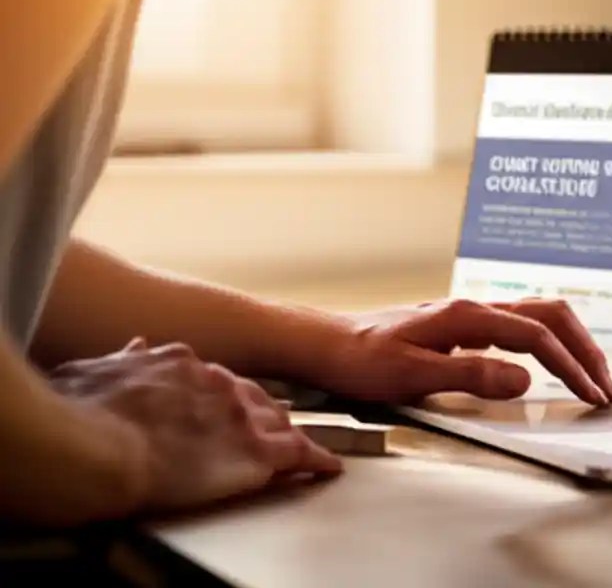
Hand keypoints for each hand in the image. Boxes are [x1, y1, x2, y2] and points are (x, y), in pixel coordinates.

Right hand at [50, 338, 341, 513]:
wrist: (96, 450)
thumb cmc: (82, 416)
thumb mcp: (92, 373)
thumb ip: (121, 360)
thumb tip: (137, 346)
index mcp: (181, 363)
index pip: (214, 380)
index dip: (221, 398)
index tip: (222, 407)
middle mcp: (218, 381)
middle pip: (253, 396)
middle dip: (260, 412)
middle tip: (264, 429)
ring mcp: (241, 414)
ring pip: (278, 421)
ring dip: (287, 435)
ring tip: (301, 449)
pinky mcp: (255, 451)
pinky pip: (299, 453)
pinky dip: (317, 459)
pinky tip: (327, 467)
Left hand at [316, 298, 611, 406]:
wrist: (329, 343)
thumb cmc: (361, 359)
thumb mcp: (411, 374)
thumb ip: (469, 374)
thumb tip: (523, 379)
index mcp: (467, 316)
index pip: (537, 337)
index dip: (570, 367)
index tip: (591, 396)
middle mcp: (476, 308)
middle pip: (552, 316)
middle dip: (586, 350)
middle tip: (608, 387)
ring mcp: (474, 315)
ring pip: (542, 316)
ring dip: (574, 343)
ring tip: (595, 374)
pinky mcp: (468, 326)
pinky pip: (526, 324)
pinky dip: (554, 341)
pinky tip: (557, 361)